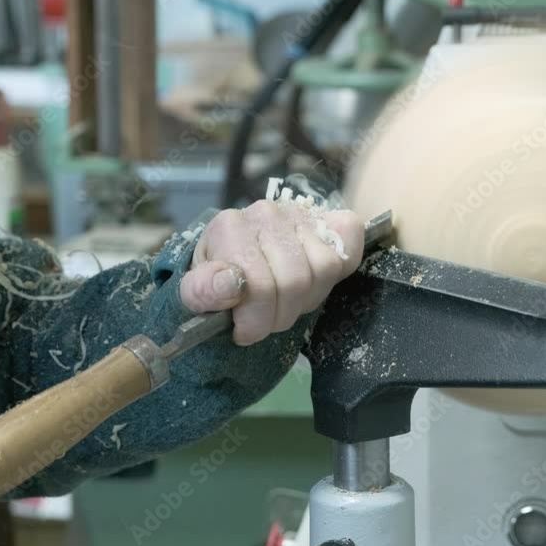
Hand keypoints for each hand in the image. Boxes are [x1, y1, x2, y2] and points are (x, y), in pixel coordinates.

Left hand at [179, 200, 363, 345]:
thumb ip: (201, 290)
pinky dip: (342, 267)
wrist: (236, 250)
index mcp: (229, 228)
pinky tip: (316, 279)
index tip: (244, 332)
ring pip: (325, 268)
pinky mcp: (328, 217)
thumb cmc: (219, 276)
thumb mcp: (196, 290)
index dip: (256, 320)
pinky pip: (349, 241)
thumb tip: (229, 285)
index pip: (258, 286)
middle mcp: (267, 214)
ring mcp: (300, 213)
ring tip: (287, 301)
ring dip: (308, 298)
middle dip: (281, 315)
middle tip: (267, 321)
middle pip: (295, 281)